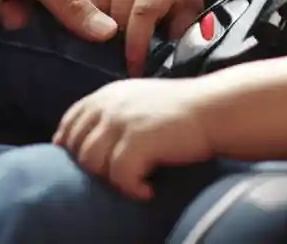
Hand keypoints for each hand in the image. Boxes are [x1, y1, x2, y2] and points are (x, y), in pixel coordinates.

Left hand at [0, 0, 117, 41]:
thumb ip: (66, 2)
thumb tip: (107, 31)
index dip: (93, 15)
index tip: (88, 42)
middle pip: (67, 4)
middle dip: (53, 19)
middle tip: (38, 24)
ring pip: (39, 12)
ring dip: (23, 17)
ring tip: (6, 7)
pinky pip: (13, 11)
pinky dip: (3, 12)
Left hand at [54, 78, 213, 199]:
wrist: (217, 109)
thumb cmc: (184, 111)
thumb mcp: (140, 102)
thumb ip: (113, 114)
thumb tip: (85, 142)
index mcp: (108, 94)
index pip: (71, 121)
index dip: (69, 145)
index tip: (81, 164)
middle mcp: (110, 104)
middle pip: (77, 147)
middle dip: (93, 168)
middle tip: (119, 177)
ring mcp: (122, 121)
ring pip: (92, 164)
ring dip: (112, 180)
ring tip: (136, 183)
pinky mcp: (138, 140)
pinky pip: (119, 177)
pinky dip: (133, 190)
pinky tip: (149, 191)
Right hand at [77, 0, 204, 75]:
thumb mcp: (190, 8)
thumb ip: (183, 33)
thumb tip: (171, 60)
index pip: (142, 14)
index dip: (136, 44)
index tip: (134, 69)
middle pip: (114, 15)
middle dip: (116, 44)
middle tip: (120, 66)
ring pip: (92, 9)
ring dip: (96, 32)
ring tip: (107, 51)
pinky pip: (81, 1)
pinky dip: (83, 20)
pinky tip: (92, 34)